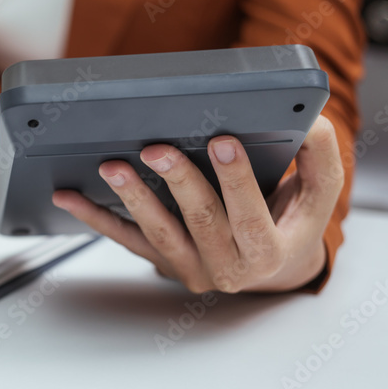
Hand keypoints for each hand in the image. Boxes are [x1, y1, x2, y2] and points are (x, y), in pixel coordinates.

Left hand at [51, 116, 343, 292]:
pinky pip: (124, 239)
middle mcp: (227, 268)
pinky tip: (67, 196)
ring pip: (158, 233)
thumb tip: (311, 120)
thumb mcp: (319, 193)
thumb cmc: (292, 219)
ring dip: (130, 199)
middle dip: (177, 181)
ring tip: (110, 167)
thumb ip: (320, 157)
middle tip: (154, 148)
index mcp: (267, 250)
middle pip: (200, 221)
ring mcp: (190, 268)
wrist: (272, 267)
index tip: (223, 140)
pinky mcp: (161, 262)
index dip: (236, 178)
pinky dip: (94, 217)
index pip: (250, 214)